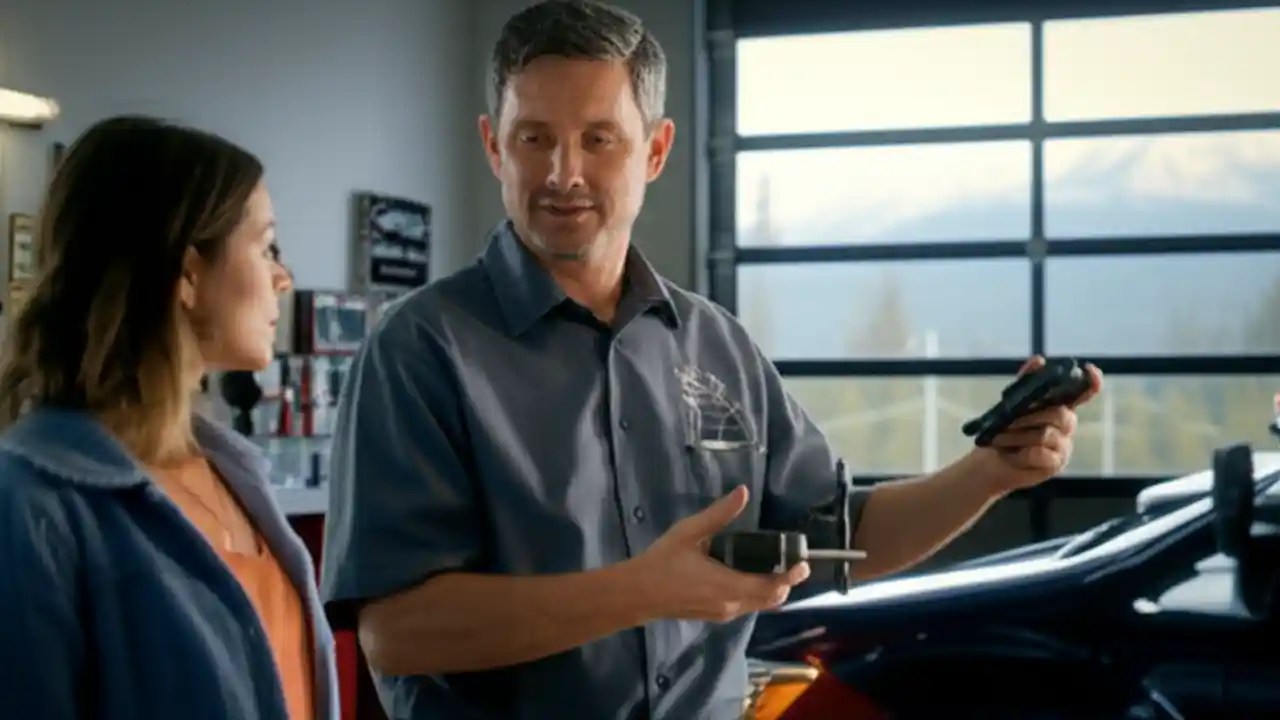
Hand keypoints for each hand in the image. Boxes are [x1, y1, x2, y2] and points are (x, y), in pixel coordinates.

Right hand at [625, 486, 810, 622]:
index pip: (772, 586)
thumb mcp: (690, 532)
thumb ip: (719, 514)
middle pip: (771, 599)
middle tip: (794, 562)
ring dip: (772, 589)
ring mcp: (723, 614)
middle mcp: (732, 605)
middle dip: (786, 583)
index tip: (803, 563)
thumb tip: (743, 492)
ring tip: (777, 566)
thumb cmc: (663, 562)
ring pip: (759, 605)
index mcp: (729, 586)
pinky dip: (758, 594)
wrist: (637, 593)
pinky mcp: (715, 615)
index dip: (791, 576)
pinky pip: (746, 607)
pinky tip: (750, 575)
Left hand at [975, 355, 1104, 493]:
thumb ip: (1025, 382)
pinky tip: (1011, 454)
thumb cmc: (1003, 429)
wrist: (990, 460)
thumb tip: (1039, 360)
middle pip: (1060, 415)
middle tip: (1006, 421)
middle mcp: (1066, 426)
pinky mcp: (1055, 465)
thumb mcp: (1010, 403)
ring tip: (999, 437)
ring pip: (1045, 435)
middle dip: (1030, 416)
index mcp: (1059, 407)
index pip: (1083, 393)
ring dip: (1017, 435)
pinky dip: (1020, 453)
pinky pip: (1040, 454)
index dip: (1091, 382)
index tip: (1090, 370)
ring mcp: (1064, 447)